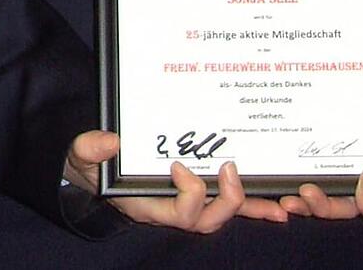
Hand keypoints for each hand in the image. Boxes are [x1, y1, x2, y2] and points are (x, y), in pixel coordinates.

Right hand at [64, 131, 284, 231]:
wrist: (92, 167)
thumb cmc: (89, 163)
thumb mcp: (81, 154)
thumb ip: (89, 148)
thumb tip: (110, 141)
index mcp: (146, 205)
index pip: (179, 212)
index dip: (189, 192)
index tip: (181, 164)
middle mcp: (169, 210)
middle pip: (207, 221)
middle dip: (227, 201)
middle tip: (230, 169)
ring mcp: (184, 203)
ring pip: (222, 215)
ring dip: (251, 208)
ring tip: (280, 204)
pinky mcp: (195, 193)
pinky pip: (226, 204)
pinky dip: (252, 207)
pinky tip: (278, 205)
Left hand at [278, 105, 362, 225]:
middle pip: (346, 210)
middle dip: (325, 206)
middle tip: (307, 192)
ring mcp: (345, 180)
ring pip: (323, 201)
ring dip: (305, 203)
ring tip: (287, 195)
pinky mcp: (326, 166)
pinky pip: (310, 182)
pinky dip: (295, 186)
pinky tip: (279, 182)